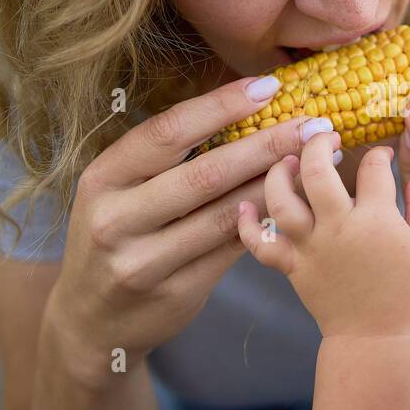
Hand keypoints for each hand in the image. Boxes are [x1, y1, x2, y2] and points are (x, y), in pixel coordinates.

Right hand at [48, 76, 340, 383]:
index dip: (220, 106)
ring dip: (278, 184)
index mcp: (103, 178)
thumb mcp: (120, 190)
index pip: (167, 132)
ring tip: (316, 161)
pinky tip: (297, 202)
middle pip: (205, 174)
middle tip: (314, 124)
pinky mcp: (176, 292)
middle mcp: (116, 219)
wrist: (93, 321)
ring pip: (225, 214)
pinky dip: (266, 221)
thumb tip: (243, 105)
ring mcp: (144, 261)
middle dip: (267, 145)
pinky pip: (231, 248)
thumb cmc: (119, 235)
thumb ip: (168, 158)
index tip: (270, 87)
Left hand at [236, 135, 409, 337]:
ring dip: (278, 174)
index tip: (380, 157)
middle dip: (317, 143)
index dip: (378, 155)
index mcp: (377, 220)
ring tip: (287, 161)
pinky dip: (247, 226)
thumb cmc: (403, 291)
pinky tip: (245, 206)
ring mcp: (310, 247)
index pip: (374, 169)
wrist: (372, 336)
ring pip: (281, 201)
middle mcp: (338, 227)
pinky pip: (259, 245)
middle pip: (317, 171)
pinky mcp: (291, 266)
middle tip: (323, 136)